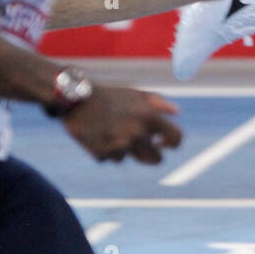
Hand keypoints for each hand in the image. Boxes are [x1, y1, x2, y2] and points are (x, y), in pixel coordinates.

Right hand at [62, 86, 181, 164]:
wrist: (78, 99)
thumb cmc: (110, 95)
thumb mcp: (136, 94)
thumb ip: (159, 103)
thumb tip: (176, 113)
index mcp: (150, 117)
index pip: (176, 139)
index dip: (173, 144)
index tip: (163, 143)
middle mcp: (138, 133)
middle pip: (156, 159)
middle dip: (150, 154)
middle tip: (139, 145)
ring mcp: (120, 145)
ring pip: (131, 158)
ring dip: (124, 149)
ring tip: (111, 131)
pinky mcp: (103, 154)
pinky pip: (112, 158)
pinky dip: (107, 150)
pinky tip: (98, 135)